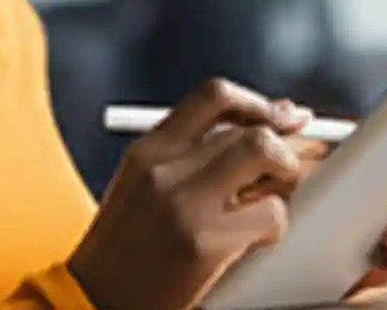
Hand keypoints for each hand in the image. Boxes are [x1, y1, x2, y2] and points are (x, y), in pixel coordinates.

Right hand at [68, 79, 314, 309]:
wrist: (98, 302)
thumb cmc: (127, 249)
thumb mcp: (142, 185)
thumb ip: (191, 154)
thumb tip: (264, 124)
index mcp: (148, 150)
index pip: (215, 97)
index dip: (259, 103)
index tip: (285, 116)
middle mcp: (165, 168)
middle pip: (251, 128)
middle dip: (286, 146)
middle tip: (289, 168)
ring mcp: (186, 205)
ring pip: (266, 157)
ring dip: (285, 178)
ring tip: (272, 200)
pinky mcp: (206, 243)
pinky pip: (269, 214)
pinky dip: (275, 225)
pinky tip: (256, 239)